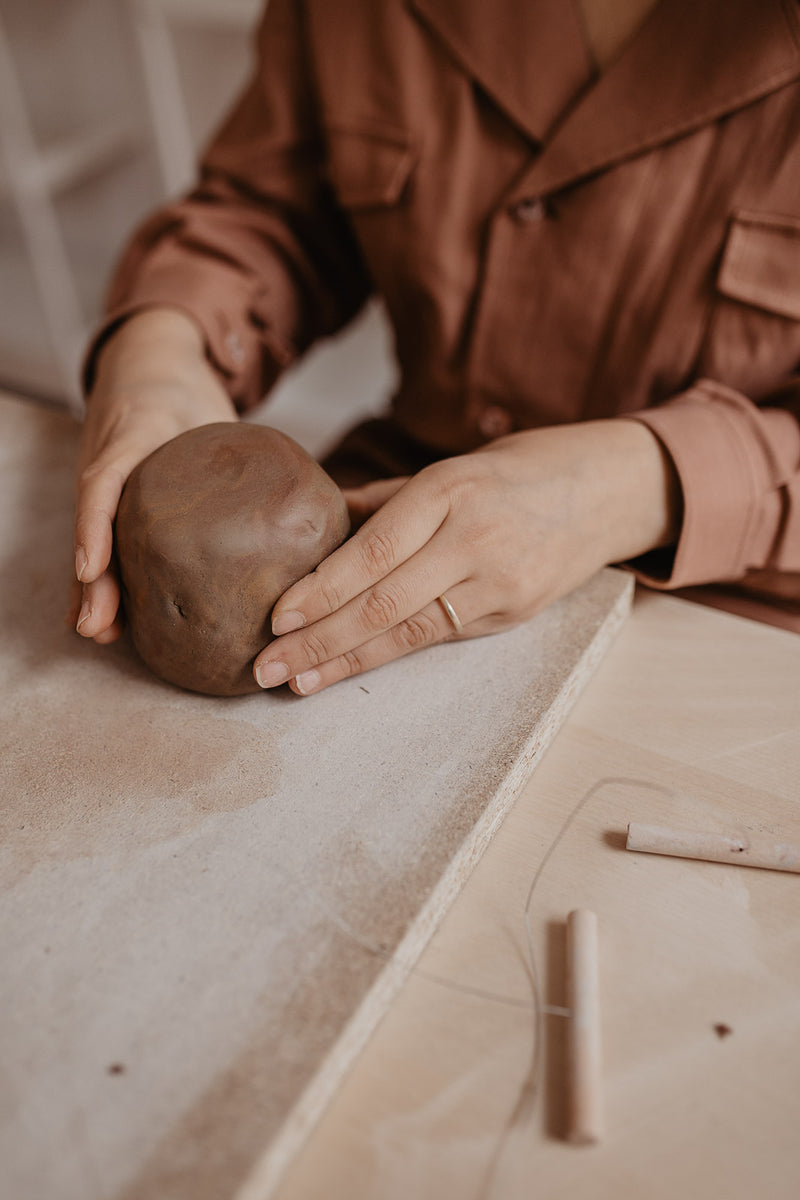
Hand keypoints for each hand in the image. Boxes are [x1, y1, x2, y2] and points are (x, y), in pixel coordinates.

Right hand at [70, 308, 237, 641]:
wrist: (151, 366)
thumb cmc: (179, 392)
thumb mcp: (204, 409)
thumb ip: (243, 449)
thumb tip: (312, 498)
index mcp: (128, 441)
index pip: (103, 484)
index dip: (96, 529)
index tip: (91, 569)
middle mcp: (107, 470)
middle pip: (94, 530)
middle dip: (95, 580)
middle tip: (99, 625)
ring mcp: (104, 489)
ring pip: (93, 542)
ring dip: (94, 590)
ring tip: (101, 631)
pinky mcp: (114, 503)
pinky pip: (104, 544)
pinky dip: (103, 581)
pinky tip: (111, 621)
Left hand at [252, 419, 680, 693]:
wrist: (609, 489)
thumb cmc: (516, 470)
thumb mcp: (449, 467)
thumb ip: (384, 501)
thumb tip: (313, 520)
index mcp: (450, 490)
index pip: (374, 552)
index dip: (322, 590)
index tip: (275, 616)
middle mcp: (475, 539)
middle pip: (384, 603)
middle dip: (318, 640)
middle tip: (265, 666)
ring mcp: (501, 583)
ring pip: (410, 632)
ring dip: (346, 661)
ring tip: (296, 682)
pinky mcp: (516, 613)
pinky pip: (441, 637)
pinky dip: (389, 654)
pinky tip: (347, 668)